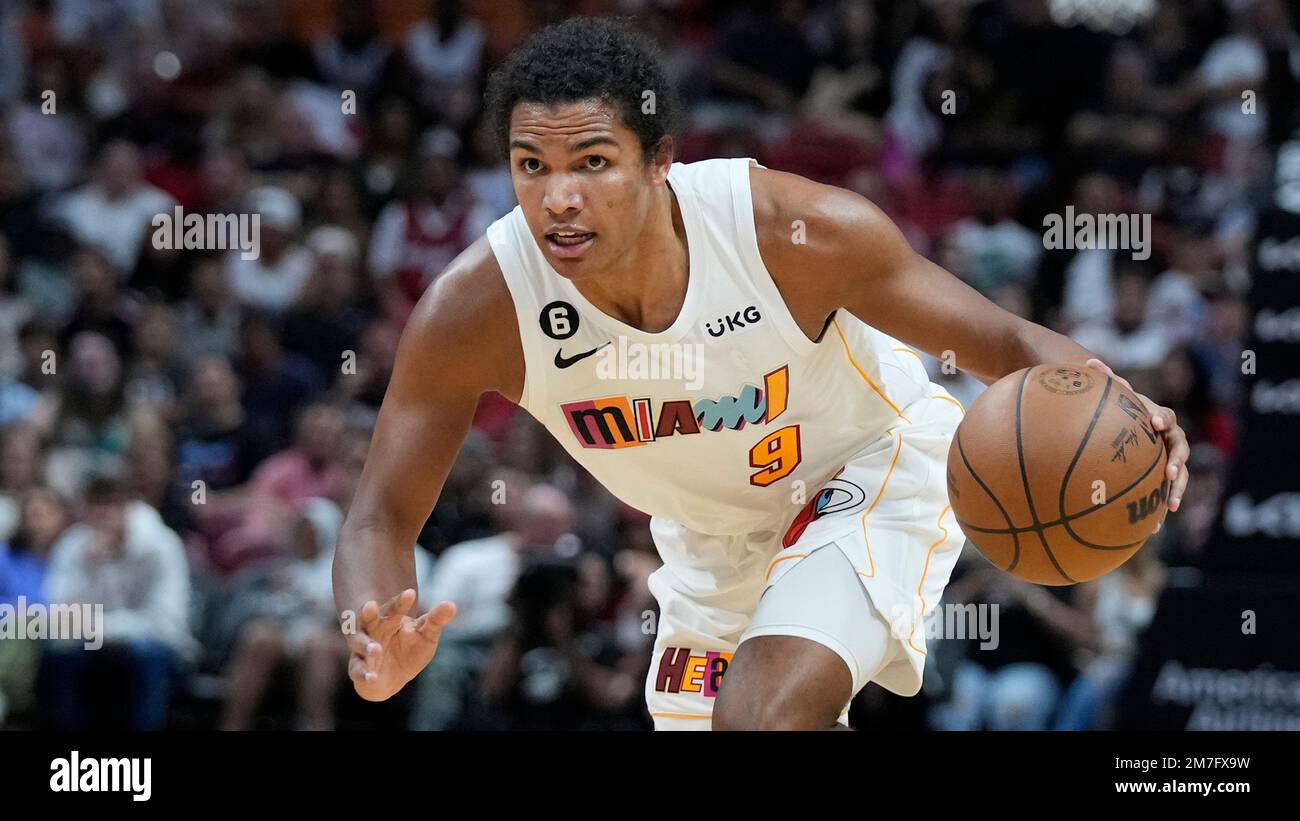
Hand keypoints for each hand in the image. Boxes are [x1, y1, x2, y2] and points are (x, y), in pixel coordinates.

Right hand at [344, 589, 456, 701]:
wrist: (393, 676)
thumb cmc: (410, 649)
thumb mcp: (426, 635)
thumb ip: (435, 620)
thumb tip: (451, 605)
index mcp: (390, 619)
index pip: (395, 607)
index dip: (402, 601)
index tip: (410, 593)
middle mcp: (373, 631)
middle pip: (369, 619)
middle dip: (369, 613)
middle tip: (370, 605)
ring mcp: (363, 649)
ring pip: (360, 643)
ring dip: (366, 645)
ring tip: (376, 649)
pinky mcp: (358, 668)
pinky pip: (357, 670)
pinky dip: (363, 673)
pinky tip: (371, 677)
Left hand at [1086, 359, 1189, 518]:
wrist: (1126, 426)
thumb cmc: (1118, 409)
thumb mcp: (1111, 395)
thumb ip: (1105, 379)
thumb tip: (1088, 359)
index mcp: (1157, 418)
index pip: (1166, 417)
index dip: (1162, 419)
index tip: (1156, 424)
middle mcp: (1167, 438)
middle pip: (1180, 448)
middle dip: (1176, 460)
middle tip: (1169, 471)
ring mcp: (1168, 459)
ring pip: (1180, 474)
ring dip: (1177, 488)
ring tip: (1171, 504)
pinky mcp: (1162, 478)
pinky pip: (1165, 494)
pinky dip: (1161, 509)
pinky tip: (1153, 529)